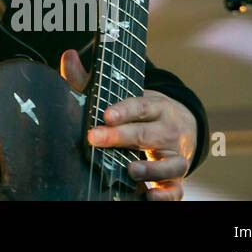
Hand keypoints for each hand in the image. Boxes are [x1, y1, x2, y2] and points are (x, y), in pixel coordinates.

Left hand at [60, 48, 195, 200]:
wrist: (183, 126)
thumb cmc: (144, 111)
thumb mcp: (125, 93)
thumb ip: (92, 79)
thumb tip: (68, 55)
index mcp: (156, 106)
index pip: (140, 105)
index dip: (123, 109)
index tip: (105, 114)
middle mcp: (168, 131)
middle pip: (147, 135)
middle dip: (121, 137)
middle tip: (94, 139)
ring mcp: (175, 156)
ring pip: (170, 164)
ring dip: (151, 169)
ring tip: (130, 171)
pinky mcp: (178, 178)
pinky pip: (177, 190)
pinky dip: (166, 196)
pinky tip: (149, 197)